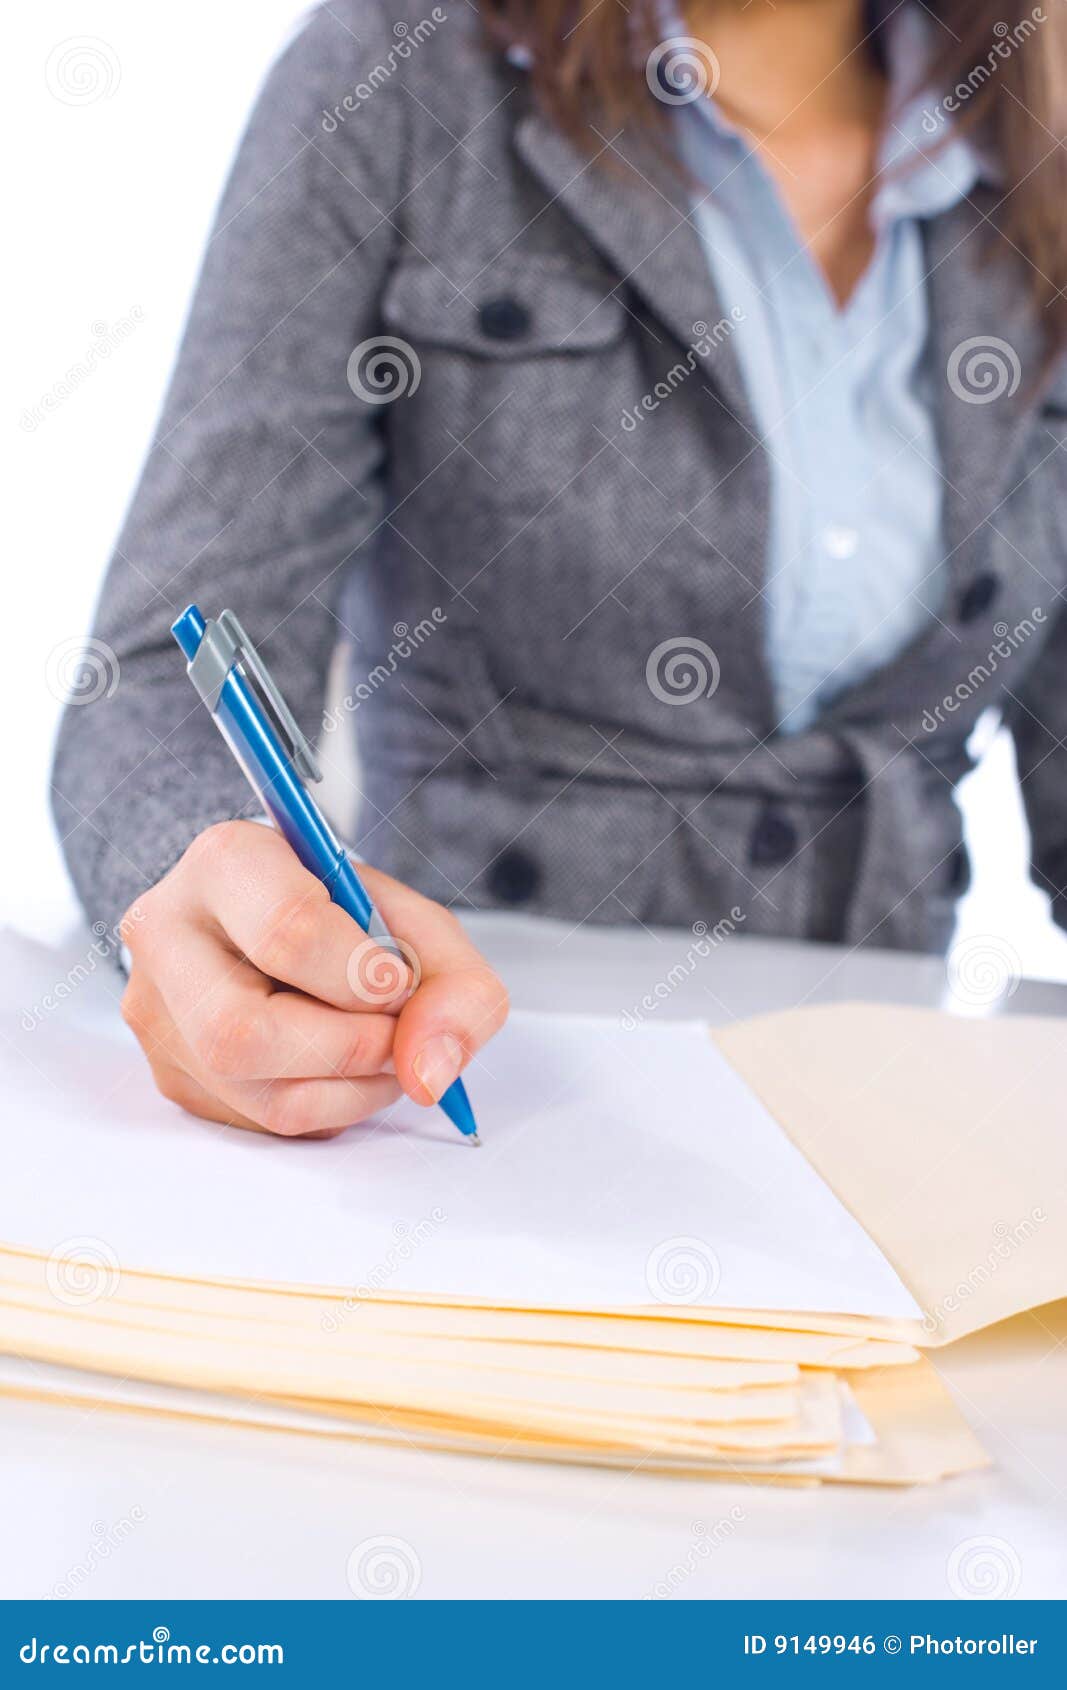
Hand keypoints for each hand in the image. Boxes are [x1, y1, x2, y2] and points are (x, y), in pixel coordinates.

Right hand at [118, 820, 507, 1136]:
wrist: (287, 927)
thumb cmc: (345, 915)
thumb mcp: (415, 922)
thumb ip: (452, 983)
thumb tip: (429, 1073)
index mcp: (227, 863)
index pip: (286, 931)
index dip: (360, 974)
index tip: (397, 982)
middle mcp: (169, 935)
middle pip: (242, 1031)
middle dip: (350, 1047)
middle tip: (395, 1033)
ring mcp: (158, 1013)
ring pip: (255, 1092)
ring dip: (352, 1088)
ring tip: (383, 1049)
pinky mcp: (174, 1075)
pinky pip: (264, 1124)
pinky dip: (330, 1107)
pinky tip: (343, 1066)